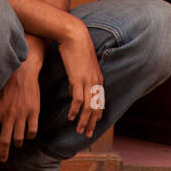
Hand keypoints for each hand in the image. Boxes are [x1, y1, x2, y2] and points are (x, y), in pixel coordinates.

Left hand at [0, 60, 40, 161]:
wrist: (24, 69)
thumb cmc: (8, 81)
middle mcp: (8, 115)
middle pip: (4, 141)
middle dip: (2, 153)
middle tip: (2, 159)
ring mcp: (22, 114)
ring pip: (18, 138)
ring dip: (17, 144)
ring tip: (16, 144)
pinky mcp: (34, 112)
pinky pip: (32, 131)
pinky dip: (30, 136)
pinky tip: (28, 134)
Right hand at [58, 17, 103, 138]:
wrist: (74, 35)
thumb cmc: (75, 48)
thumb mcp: (80, 67)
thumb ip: (78, 80)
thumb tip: (73, 91)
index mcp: (98, 79)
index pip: (100, 102)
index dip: (96, 115)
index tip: (92, 125)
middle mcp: (96, 82)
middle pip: (96, 108)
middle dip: (91, 123)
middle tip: (87, 135)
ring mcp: (88, 81)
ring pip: (88, 107)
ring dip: (83, 121)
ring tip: (79, 131)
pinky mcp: (78, 78)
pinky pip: (78, 99)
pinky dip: (75, 110)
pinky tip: (70, 117)